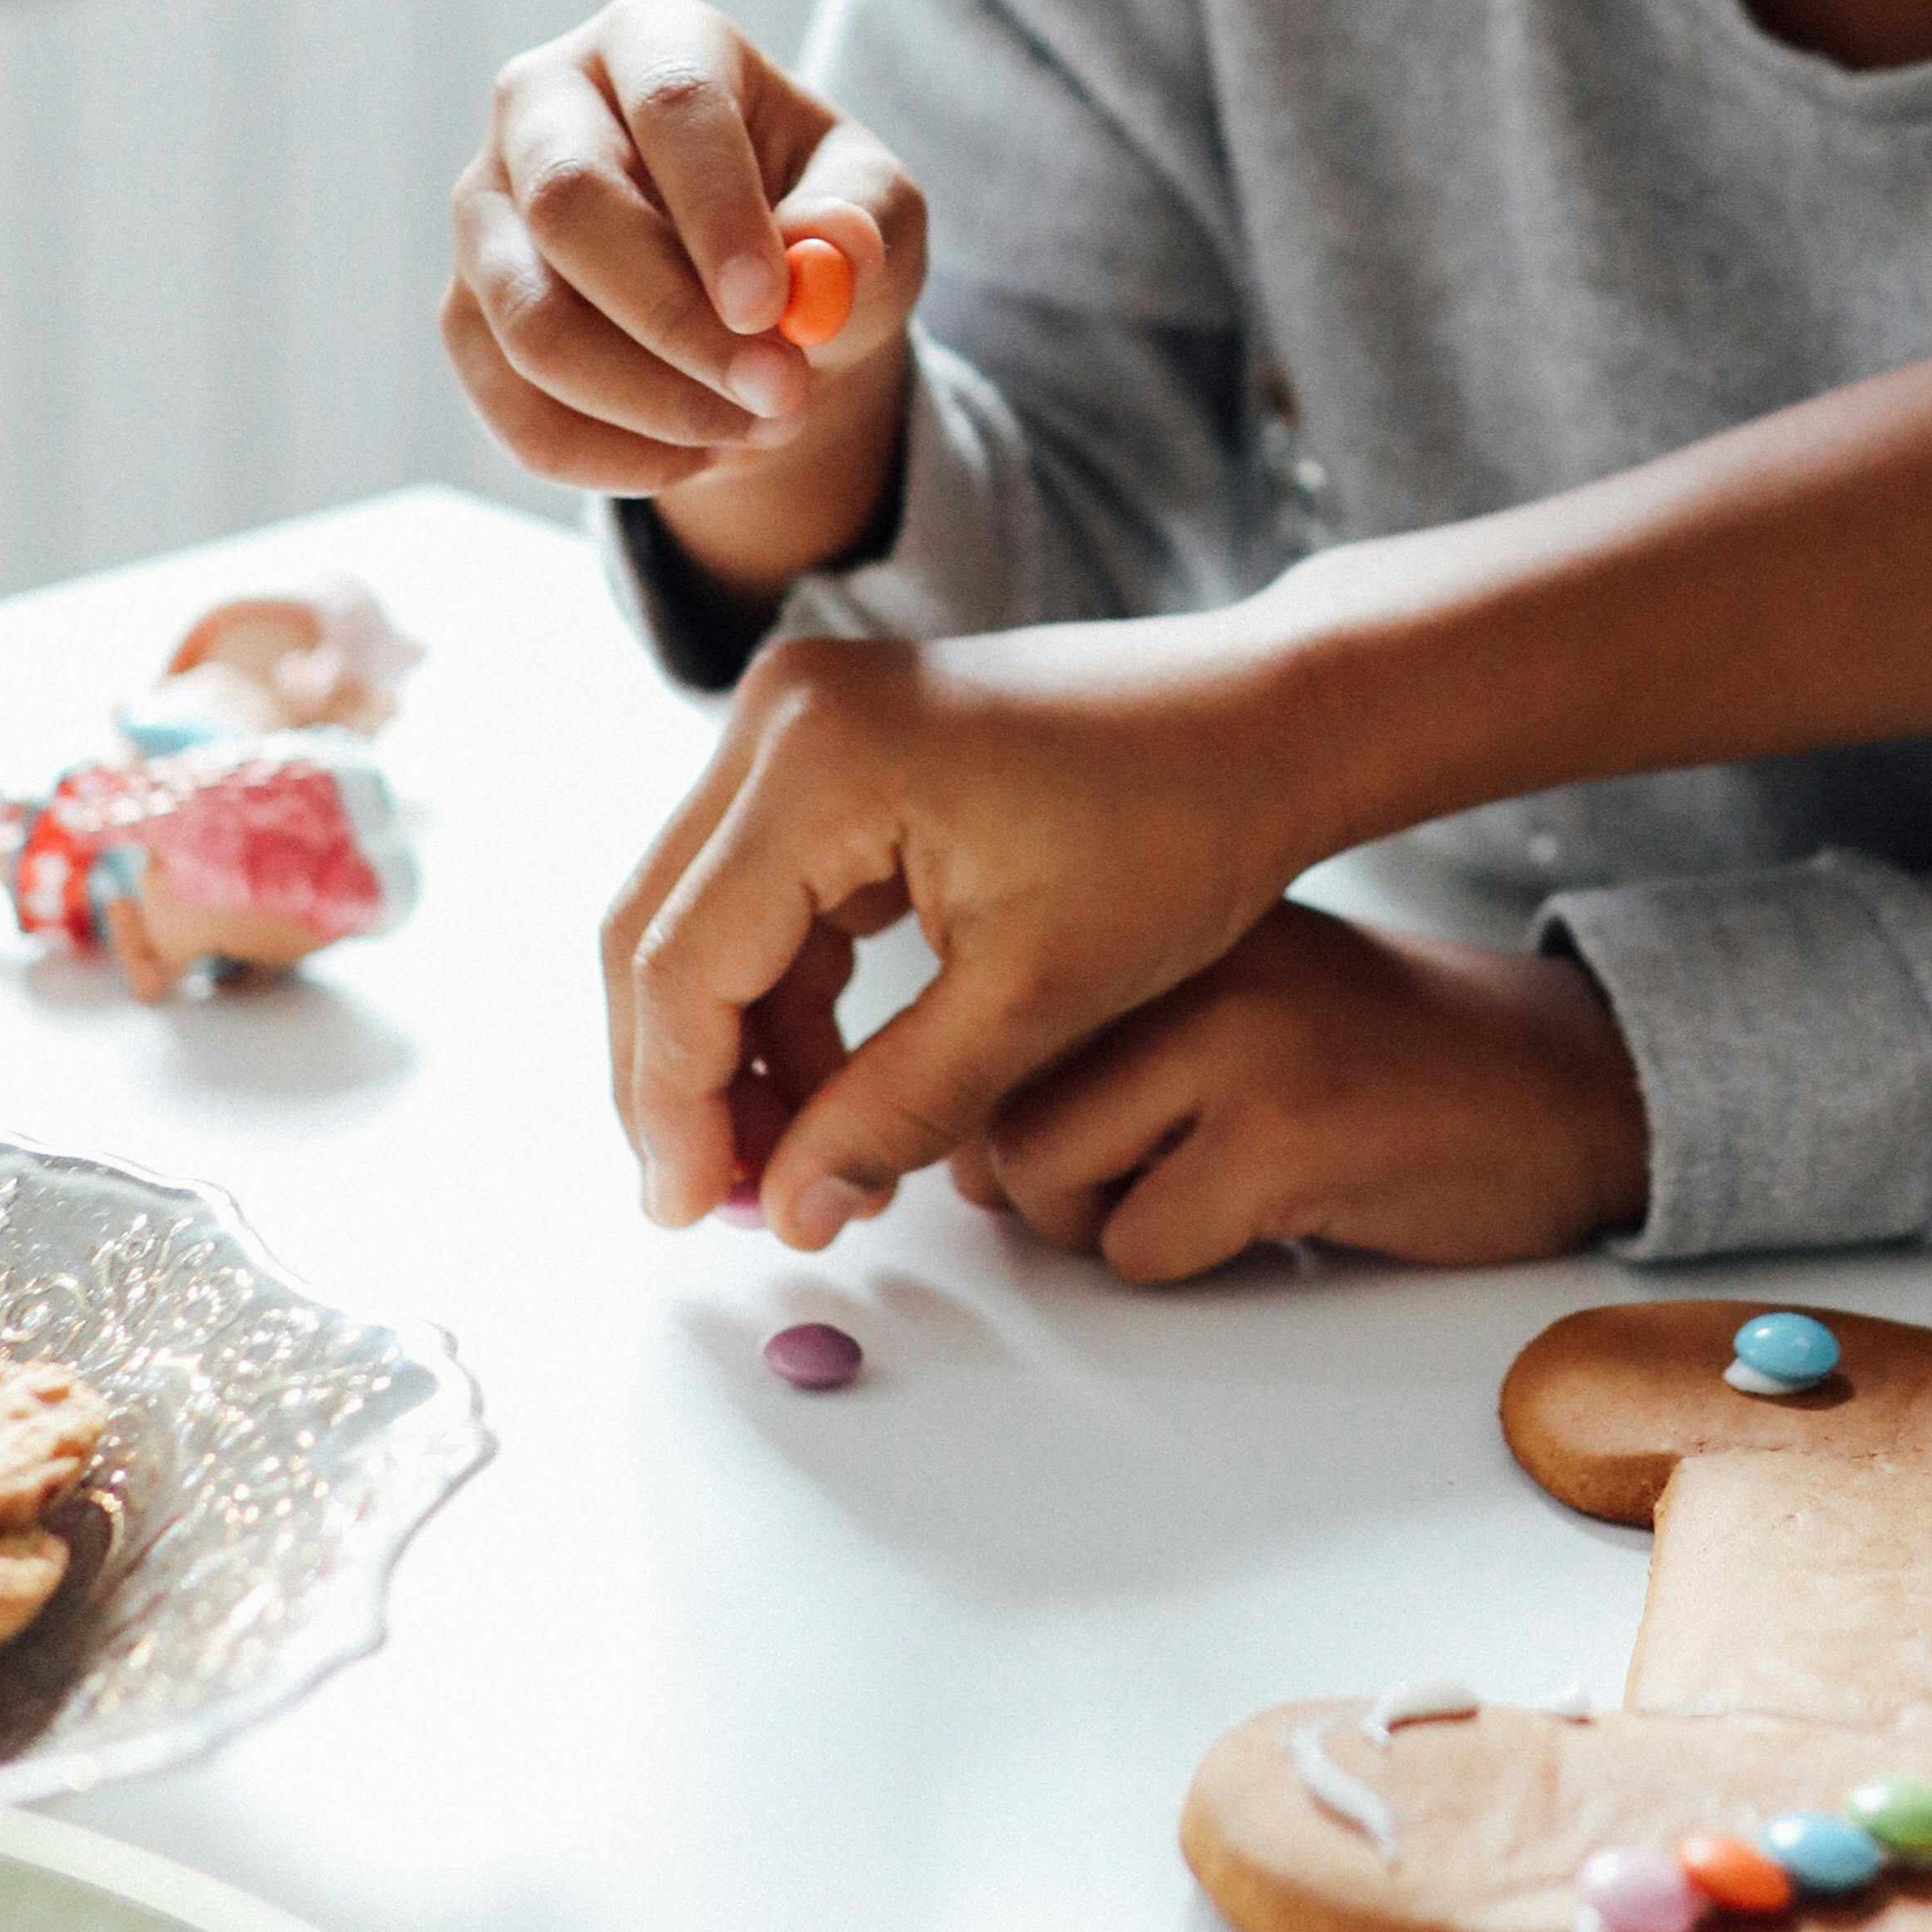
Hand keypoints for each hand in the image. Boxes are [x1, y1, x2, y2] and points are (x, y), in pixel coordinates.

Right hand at [445, 0, 919, 564]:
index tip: (772, 309)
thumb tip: (833, 252)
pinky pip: (515, 408)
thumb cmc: (815, 223)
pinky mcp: (462, 313)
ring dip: (654, 402)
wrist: (750, 303)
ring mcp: (482, 210)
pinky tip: (697, 457)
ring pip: (532, 323)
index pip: (670, 105)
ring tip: (761, 426)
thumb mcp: (875, 209)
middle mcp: (540, 105)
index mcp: (652, 38)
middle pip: (570, 206)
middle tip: (780, 394)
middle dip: (676, 321)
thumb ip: (865, 221)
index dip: (716, 210)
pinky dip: (614, 456)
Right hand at [599, 620, 1313, 1236]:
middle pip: (662, 932)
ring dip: (736, 1047)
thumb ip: (897, 1108)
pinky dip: (787, 995)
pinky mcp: (843, 747)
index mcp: (819, 757)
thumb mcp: (1038, 994)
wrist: (1269, 722)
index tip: (690, 1219)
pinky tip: (831, 1091)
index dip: (674, 1105)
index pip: (682, 960)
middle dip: (685, 1081)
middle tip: (724, 1208)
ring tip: (793, 1169)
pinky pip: (769, 891)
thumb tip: (786, 1213)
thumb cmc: (1182, 831)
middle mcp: (785, 713)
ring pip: (708, 918)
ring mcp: (808, 720)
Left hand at [952, 902, 1649, 1274]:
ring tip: (1203, 1189)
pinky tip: (1275, 1213)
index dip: (996, 1108)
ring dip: (1103, 1224)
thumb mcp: (1234, 1006)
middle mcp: (1196, 956)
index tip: (1057, 1137)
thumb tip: (957, 1151)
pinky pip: (1143, 1246)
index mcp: (1173, 916)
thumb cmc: (1382, 1059)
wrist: (1562, 1085)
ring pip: (1044, 1174)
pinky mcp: (1288, 1138)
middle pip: (997, 1103)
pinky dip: (1191, 1261)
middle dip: (1039, 1183)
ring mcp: (1244, 1042)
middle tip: (1142, 1178)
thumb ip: (1103, 1047)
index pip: (991, 1015)